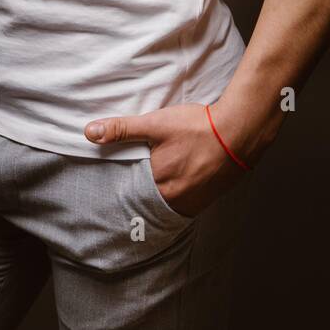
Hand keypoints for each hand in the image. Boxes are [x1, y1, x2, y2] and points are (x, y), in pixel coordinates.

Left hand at [82, 101, 246, 217]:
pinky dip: (176, 198)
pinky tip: (177, 186)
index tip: (111, 194)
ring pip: (166, 206)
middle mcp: (174, 200)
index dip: (120, 192)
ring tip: (155, 188)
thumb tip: (90, 133)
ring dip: (159, 199)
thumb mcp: (156, 124)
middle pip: (148, 203)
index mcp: (157, 183)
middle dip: (139, 197)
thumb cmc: (198, 127)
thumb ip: (122, 129)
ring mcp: (192, 203)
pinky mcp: (207, 200)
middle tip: (132, 194)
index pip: (128, 195)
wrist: (239, 132)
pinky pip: (184, 206)